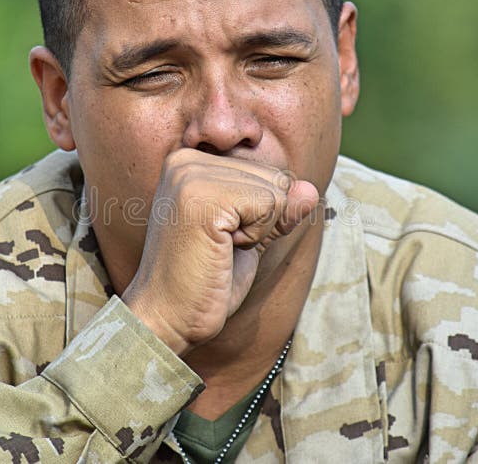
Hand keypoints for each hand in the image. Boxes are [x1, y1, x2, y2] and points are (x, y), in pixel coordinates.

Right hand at [122, 148, 318, 355]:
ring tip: (216, 248)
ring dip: (258, 231)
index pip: (266, 171)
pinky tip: (220, 250)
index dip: (259, 213)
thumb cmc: (203, 281)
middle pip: (275, 177)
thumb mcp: (249, 237)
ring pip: (276, 191)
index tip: (218, 236)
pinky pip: (270, 205)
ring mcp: (192, 175)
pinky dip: (256, 237)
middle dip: (261, 221)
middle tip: (217, 246)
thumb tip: (310, 190)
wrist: (166, 319)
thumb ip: (277, 209)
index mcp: (190, 161)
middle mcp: (186, 159)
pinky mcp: (204, 198)